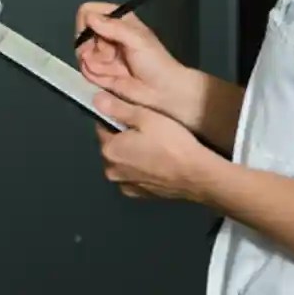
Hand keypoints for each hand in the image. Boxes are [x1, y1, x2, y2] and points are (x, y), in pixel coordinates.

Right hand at [74, 1, 197, 119]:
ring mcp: (102, 54)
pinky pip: (86, 70)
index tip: (95, 35)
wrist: (161, 90)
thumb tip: (90, 18)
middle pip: (81, 35)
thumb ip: (114, 27)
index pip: (88, 12)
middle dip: (91, 47)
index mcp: (118, 20)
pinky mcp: (99, 72)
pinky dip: (97, 76)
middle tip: (109, 55)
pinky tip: (113, 77)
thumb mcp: (137, 39)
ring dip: (96, 64)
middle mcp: (107, 34)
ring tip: (117, 68)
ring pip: (82, 54)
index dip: (87, 23)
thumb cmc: (156, 62)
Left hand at [93, 91, 218, 200]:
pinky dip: (141, 170)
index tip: (133, 115)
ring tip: (155, 146)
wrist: (196, 174)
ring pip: (123, 162)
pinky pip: (134, 176)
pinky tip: (157, 163)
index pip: (102, 127)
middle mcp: (112, 170)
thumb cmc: (171, 143)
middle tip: (148, 130)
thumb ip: (119, 108)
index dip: (116, 117)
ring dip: (132, 154)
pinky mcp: (141, 194)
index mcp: (109, 150)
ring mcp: (126, 185)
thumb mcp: (146, 117)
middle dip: (124, 137)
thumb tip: (97, 100)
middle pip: (112, 146)